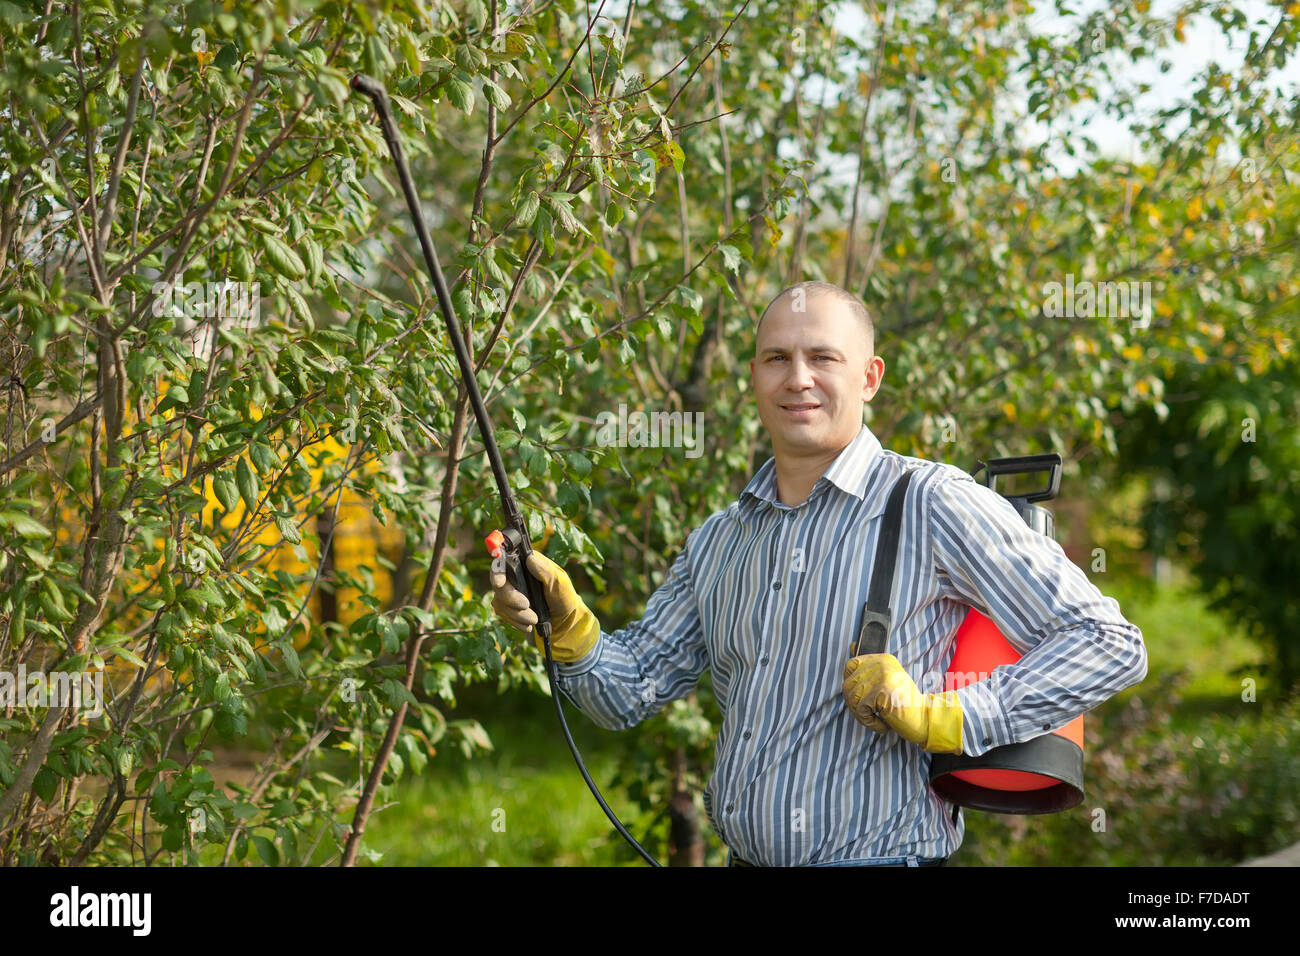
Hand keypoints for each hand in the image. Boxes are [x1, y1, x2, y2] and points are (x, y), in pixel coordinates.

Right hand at [488, 550, 599, 662]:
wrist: (563, 623)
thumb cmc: (564, 598)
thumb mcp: (560, 584)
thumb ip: (546, 571)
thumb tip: (530, 559)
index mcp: (527, 563)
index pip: (505, 561)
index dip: (498, 571)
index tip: (499, 583)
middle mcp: (515, 574)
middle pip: (498, 584)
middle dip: (511, 598)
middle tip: (526, 606)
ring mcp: (510, 590)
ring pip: (500, 601)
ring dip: (517, 614)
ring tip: (535, 620)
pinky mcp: (508, 606)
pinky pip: (502, 613)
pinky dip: (515, 621)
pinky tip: (528, 625)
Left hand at [842, 653, 963, 754]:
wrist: (925, 720)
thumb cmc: (904, 704)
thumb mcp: (886, 681)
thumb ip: (870, 668)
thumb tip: (851, 645)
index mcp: (883, 659)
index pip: (850, 665)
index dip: (850, 684)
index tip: (861, 696)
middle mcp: (882, 664)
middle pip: (848, 685)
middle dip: (855, 705)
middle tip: (871, 714)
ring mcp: (882, 676)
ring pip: (852, 698)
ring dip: (862, 715)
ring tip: (877, 719)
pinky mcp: (882, 691)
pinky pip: (861, 709)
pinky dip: (869, 722)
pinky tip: (882, 724)